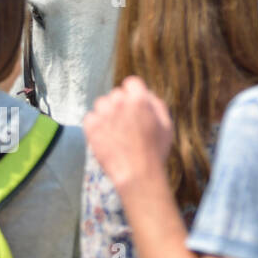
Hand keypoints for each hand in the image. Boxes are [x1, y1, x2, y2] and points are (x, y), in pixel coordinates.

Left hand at [83, 76, 173, 192]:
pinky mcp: (90, 125)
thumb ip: (156, 104)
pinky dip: (96, 125)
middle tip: (128, 124)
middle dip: (121, 105)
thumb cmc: (154, 151)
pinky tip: (106, 136)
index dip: (134, 94)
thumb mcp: (166, 125)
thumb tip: (146, 93)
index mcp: (139, 100)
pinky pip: (90, 117)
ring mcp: (103, 113)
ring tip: (117, 131)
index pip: (132, 83)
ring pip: (102, 104)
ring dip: (107, 113)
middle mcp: (119, 103)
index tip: (135, 106)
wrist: (137, 174)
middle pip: (116, 94)